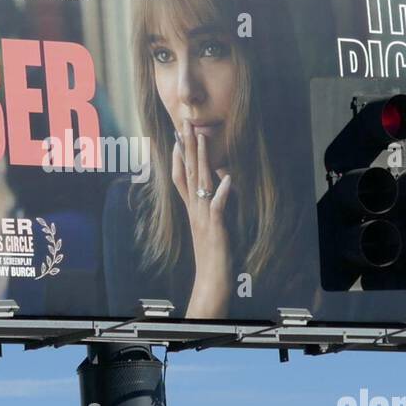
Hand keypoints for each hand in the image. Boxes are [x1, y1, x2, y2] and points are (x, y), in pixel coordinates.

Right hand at [170, 121, 233, 318]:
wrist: (211, 282)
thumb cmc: (213, 256)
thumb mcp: (210, 227)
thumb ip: (212, 207)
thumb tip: (218, 187)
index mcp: (193, 210)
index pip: (182, 178)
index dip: (180, 157)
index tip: (178, 136)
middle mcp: (195, 211)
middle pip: (189, 173)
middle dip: (187, 147)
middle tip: (184, 123)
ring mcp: (204, 219)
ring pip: (200, 184)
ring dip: (201, 160)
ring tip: (201, 138)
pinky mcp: (215, 229)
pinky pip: (219, 208)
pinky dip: (223, 193)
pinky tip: (227, 178)